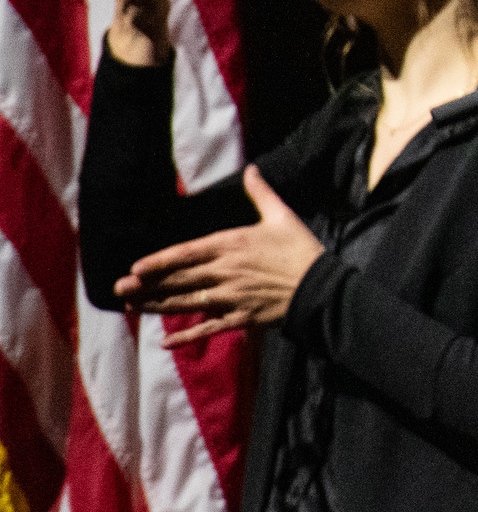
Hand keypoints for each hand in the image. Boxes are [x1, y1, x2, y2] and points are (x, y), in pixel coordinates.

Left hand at [114, 166, 323, 346]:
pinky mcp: (241, 317)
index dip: (159, 262)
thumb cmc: (302, 249)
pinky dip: (188, 336)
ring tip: (133, 307)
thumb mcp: (283, 216)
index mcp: (232, 246)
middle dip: (147, 285)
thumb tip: (251, 169)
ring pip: (187, 302)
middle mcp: (225, 272)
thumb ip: (261, 194)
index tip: (135, 268)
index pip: (186, 254)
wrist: (322, 287)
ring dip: (158, 306)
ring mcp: (231, 297)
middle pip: (179, 280)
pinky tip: (166, 343)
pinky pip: (209, 328)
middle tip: (119, 289)